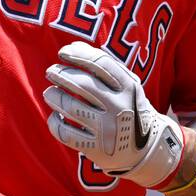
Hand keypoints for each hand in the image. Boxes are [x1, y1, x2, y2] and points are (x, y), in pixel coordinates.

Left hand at [43, 40, 183, 188]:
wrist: (146, 149)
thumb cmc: (129, 107)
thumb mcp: (128, 85)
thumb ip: (106, 65)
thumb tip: (74, 46)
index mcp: (128, 88)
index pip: (100, 63)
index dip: (78, 55)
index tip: (62, 52)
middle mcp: (119, 108)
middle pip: (82, 84)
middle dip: (61, 74)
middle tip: (51, 71)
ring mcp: (107, 129)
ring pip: (70, 107)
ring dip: (54, 96)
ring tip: (50, 93)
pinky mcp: (96, 148)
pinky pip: (65, 133)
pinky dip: (55, 122)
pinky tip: (55, 116)